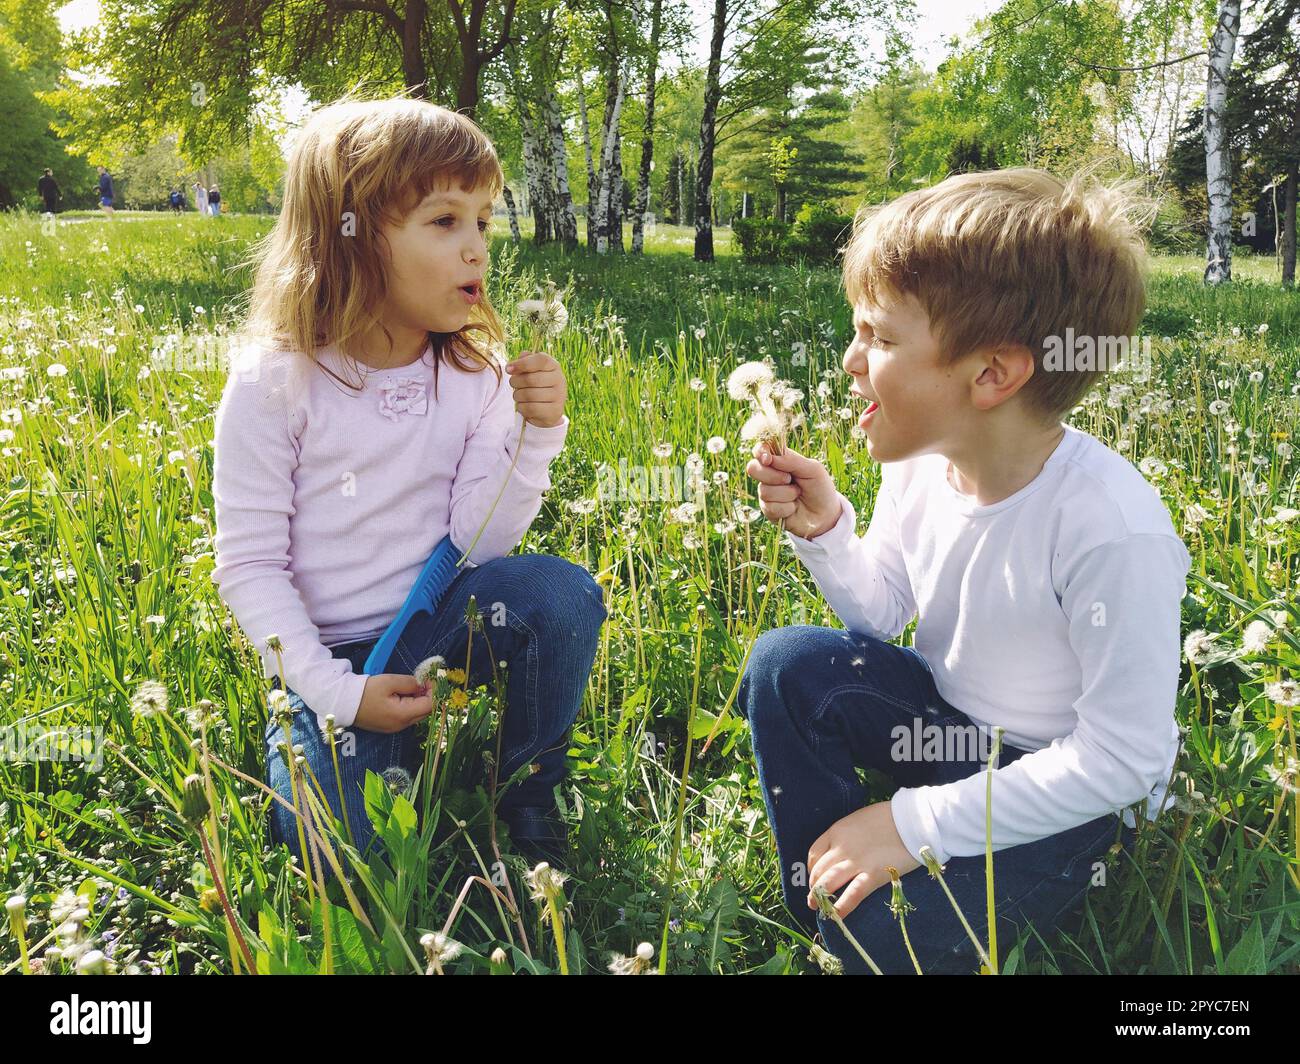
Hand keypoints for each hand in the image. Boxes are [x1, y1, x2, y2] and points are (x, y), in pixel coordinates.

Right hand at [354, 674, 435, 732]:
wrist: (343, 703)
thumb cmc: (365, 691)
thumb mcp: (389, 681)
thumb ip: (410, 683)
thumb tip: (421, 685)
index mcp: (403, 715)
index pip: (429, 705)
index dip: (433, 691)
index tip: (430, 679)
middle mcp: (401, 725)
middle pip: (425, 712)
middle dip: (427, 696)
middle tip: (423, 681)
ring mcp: (395, 727)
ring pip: (416, 714)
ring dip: (419, 700)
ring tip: (412, 686)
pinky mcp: (389, 726)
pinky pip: (406, 716)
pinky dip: (410, 705)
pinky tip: (403, 694)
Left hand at [506, 351, 565, 427]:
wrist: (547, 410)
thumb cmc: (536, 385)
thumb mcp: (531, 370)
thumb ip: (525, 360)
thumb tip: (521, 356)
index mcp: (554, 366)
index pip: (541, 359)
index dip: (522, 363)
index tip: (508, 369)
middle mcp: (559, 380)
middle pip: (531, 378)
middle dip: (515, 382)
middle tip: (513, 384)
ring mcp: (559, 397)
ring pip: (529, 395)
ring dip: (517, 395)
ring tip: (518, 395)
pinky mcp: (555, 411)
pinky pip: (531, 408)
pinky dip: (522, 407)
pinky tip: (523, 405)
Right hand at [744, 442, 841, 538]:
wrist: (825, 514)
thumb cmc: (820, 488)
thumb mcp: (813, 469)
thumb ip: (792, 460)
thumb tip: (770, 457)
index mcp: (780, 460)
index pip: (761, 450)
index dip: (760, 452)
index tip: (767, 459)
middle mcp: (770, 475)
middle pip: (753, 468)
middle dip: (773, 475)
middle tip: (789, 480)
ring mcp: (767, 493)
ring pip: (764, 490)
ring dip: (786, 494)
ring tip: (797, 495)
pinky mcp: (768, 510)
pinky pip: (770, 507)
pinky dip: (787, 507)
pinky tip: (794, 507)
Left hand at [806, 802, 921, 917]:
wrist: (911, 819)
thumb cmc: (889, 817)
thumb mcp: (859, 820)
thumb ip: (847, 835)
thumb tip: (843, 851)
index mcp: (837, 830)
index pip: (814, 853)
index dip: (812, 868)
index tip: (815, 877)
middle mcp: (841, 847)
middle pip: (818, 870)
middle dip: (814, 886)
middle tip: (814, 898)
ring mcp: (856, 861)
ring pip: (828, 882)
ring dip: (819, 897)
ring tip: (818, 908)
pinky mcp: (873, 874)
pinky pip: (853, 894)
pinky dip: (842, 907)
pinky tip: (836, 916)